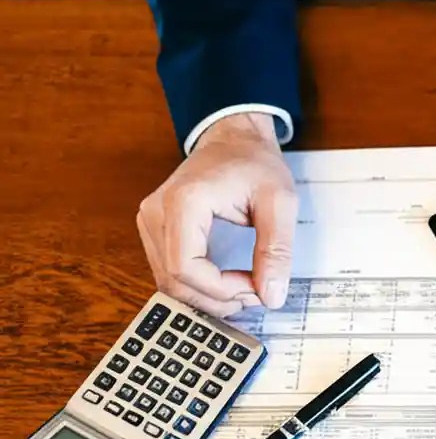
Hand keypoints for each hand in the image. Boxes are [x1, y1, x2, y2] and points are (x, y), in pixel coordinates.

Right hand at [136, 113, 296, 316]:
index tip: (255, 288)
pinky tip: (227, 283)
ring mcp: (150, 222)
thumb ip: (277, 250)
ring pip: (170, 283)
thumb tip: (271, 296)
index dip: (221, 289)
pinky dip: (199, 287)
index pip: (186, 267)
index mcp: (184, 202)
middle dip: (218, 298)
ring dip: (208, 297)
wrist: (234, 140)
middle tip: (256, 294)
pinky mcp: (155, 230)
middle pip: (174, 281)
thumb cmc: (254, 163)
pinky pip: (170, 272)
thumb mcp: (280, 202)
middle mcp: (156, 213)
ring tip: (245, 289)